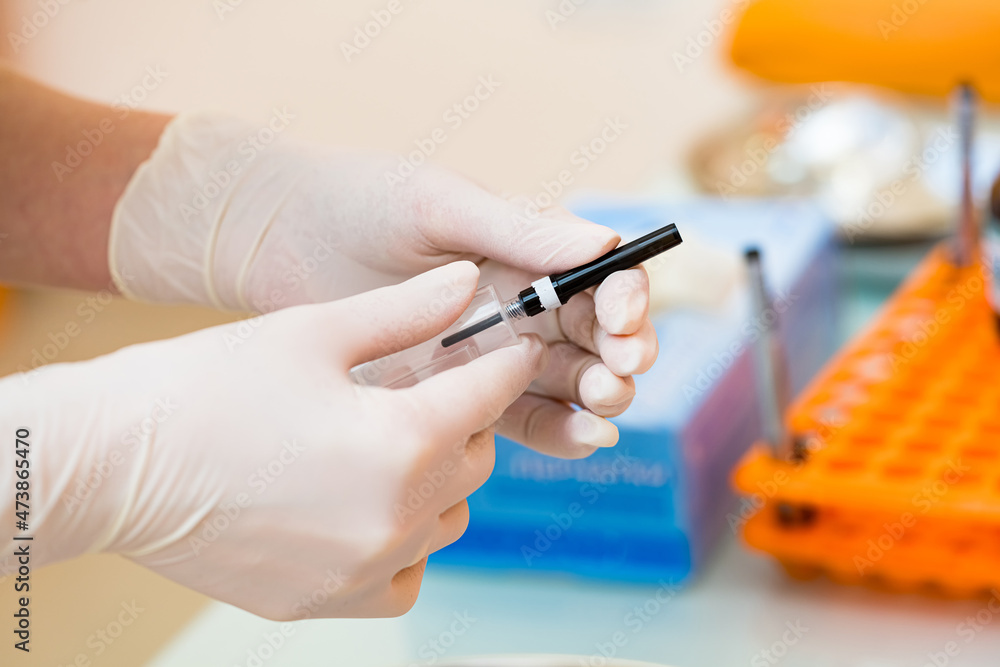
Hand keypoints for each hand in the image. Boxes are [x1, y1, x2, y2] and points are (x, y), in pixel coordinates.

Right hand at [2, 262, 545, 618]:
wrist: (111, 467)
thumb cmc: (203, 389)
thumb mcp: (313, 331)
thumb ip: (406, 311)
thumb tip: (467, 282)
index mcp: (399, 443)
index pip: (489, 397)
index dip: (507, 366)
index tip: (516, 350)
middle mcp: (393, 519)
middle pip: (475, 461)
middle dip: (465, 418)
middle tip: (431, 388)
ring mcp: (361, 571)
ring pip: (445, 519)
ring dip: (438, 478)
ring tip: (391, 443)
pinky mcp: (326, 602)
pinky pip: (404, 576)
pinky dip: (404, 540)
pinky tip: (369, 505)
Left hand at [110, 113, 658, 456]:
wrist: (279, 240)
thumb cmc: (360, 202)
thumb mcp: (440, 204)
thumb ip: (519, 229)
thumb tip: (605, 242)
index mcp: (527, 247)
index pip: (600, 277)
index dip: (624, 299)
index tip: (620, 318)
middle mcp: (520, 300)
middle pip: (595, 337)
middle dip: (619, 357)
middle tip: (615, 373)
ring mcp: (491, 350)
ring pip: (568, 382)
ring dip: (597, 398)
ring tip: (599, 406)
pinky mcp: (458, 390)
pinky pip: (522, 415)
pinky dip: (559, 430)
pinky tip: (579, 437)